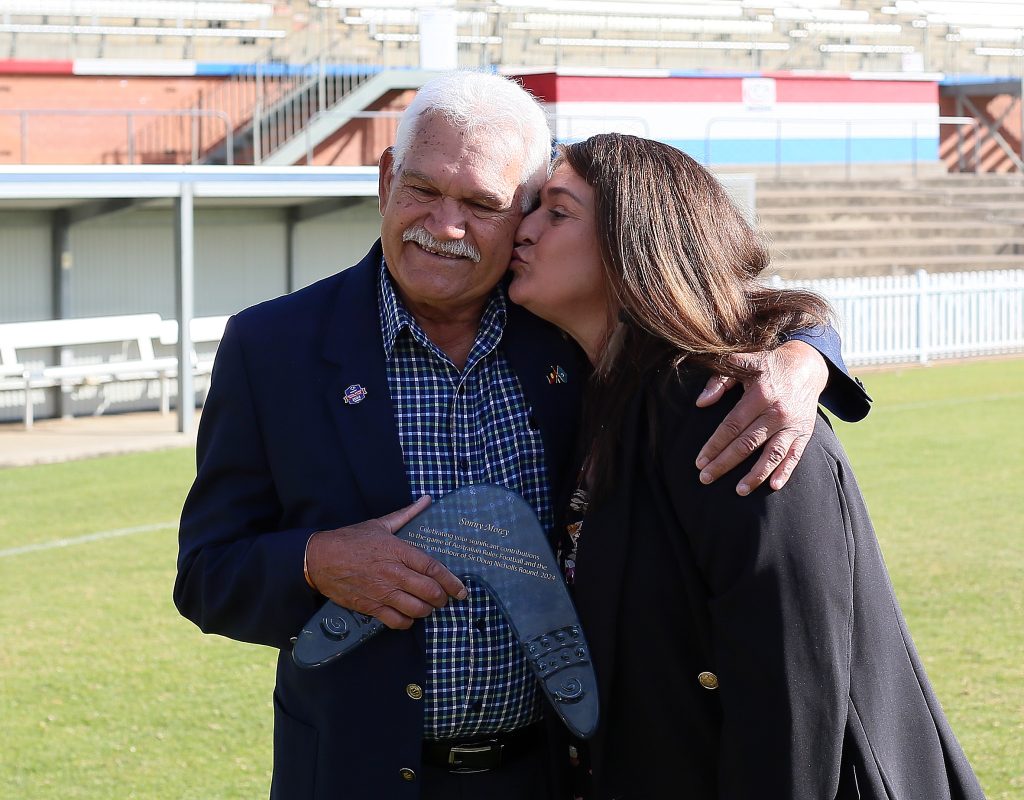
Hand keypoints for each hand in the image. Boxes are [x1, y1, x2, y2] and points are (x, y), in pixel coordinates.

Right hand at [305, 496, 467, 629]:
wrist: (319, 559)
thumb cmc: (350, 540)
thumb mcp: (379, 524)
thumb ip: (406, 514)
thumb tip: (426, 500)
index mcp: (397, 550)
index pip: (432, 568)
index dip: (451, 581)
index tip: (460, 589)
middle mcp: (393, 573)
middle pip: (429, 591)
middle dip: (442, 598)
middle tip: (444, 598)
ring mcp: (382, 592)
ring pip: (416, 609)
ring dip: (427, 610)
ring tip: (427, 606)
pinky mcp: (370, 607)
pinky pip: (397, 621)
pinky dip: (408, 621)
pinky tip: (408, 615)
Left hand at [694, 340, 827, 494]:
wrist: (807, 365)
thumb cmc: (768, 366)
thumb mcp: (744, 363)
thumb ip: (719, 380)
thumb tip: (701, 403)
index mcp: (759, 394)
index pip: (732, 425)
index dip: (715, 444)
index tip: (700, 461)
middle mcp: (777, 412)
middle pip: (747, 443)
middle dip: (725, 463)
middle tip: (706, 478)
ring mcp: (792, 424)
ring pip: (772, 454)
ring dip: (755, 475)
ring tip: (738, 491)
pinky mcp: (804, 432)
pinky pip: (795, 455)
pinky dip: (785, 471)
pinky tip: (773, 486)